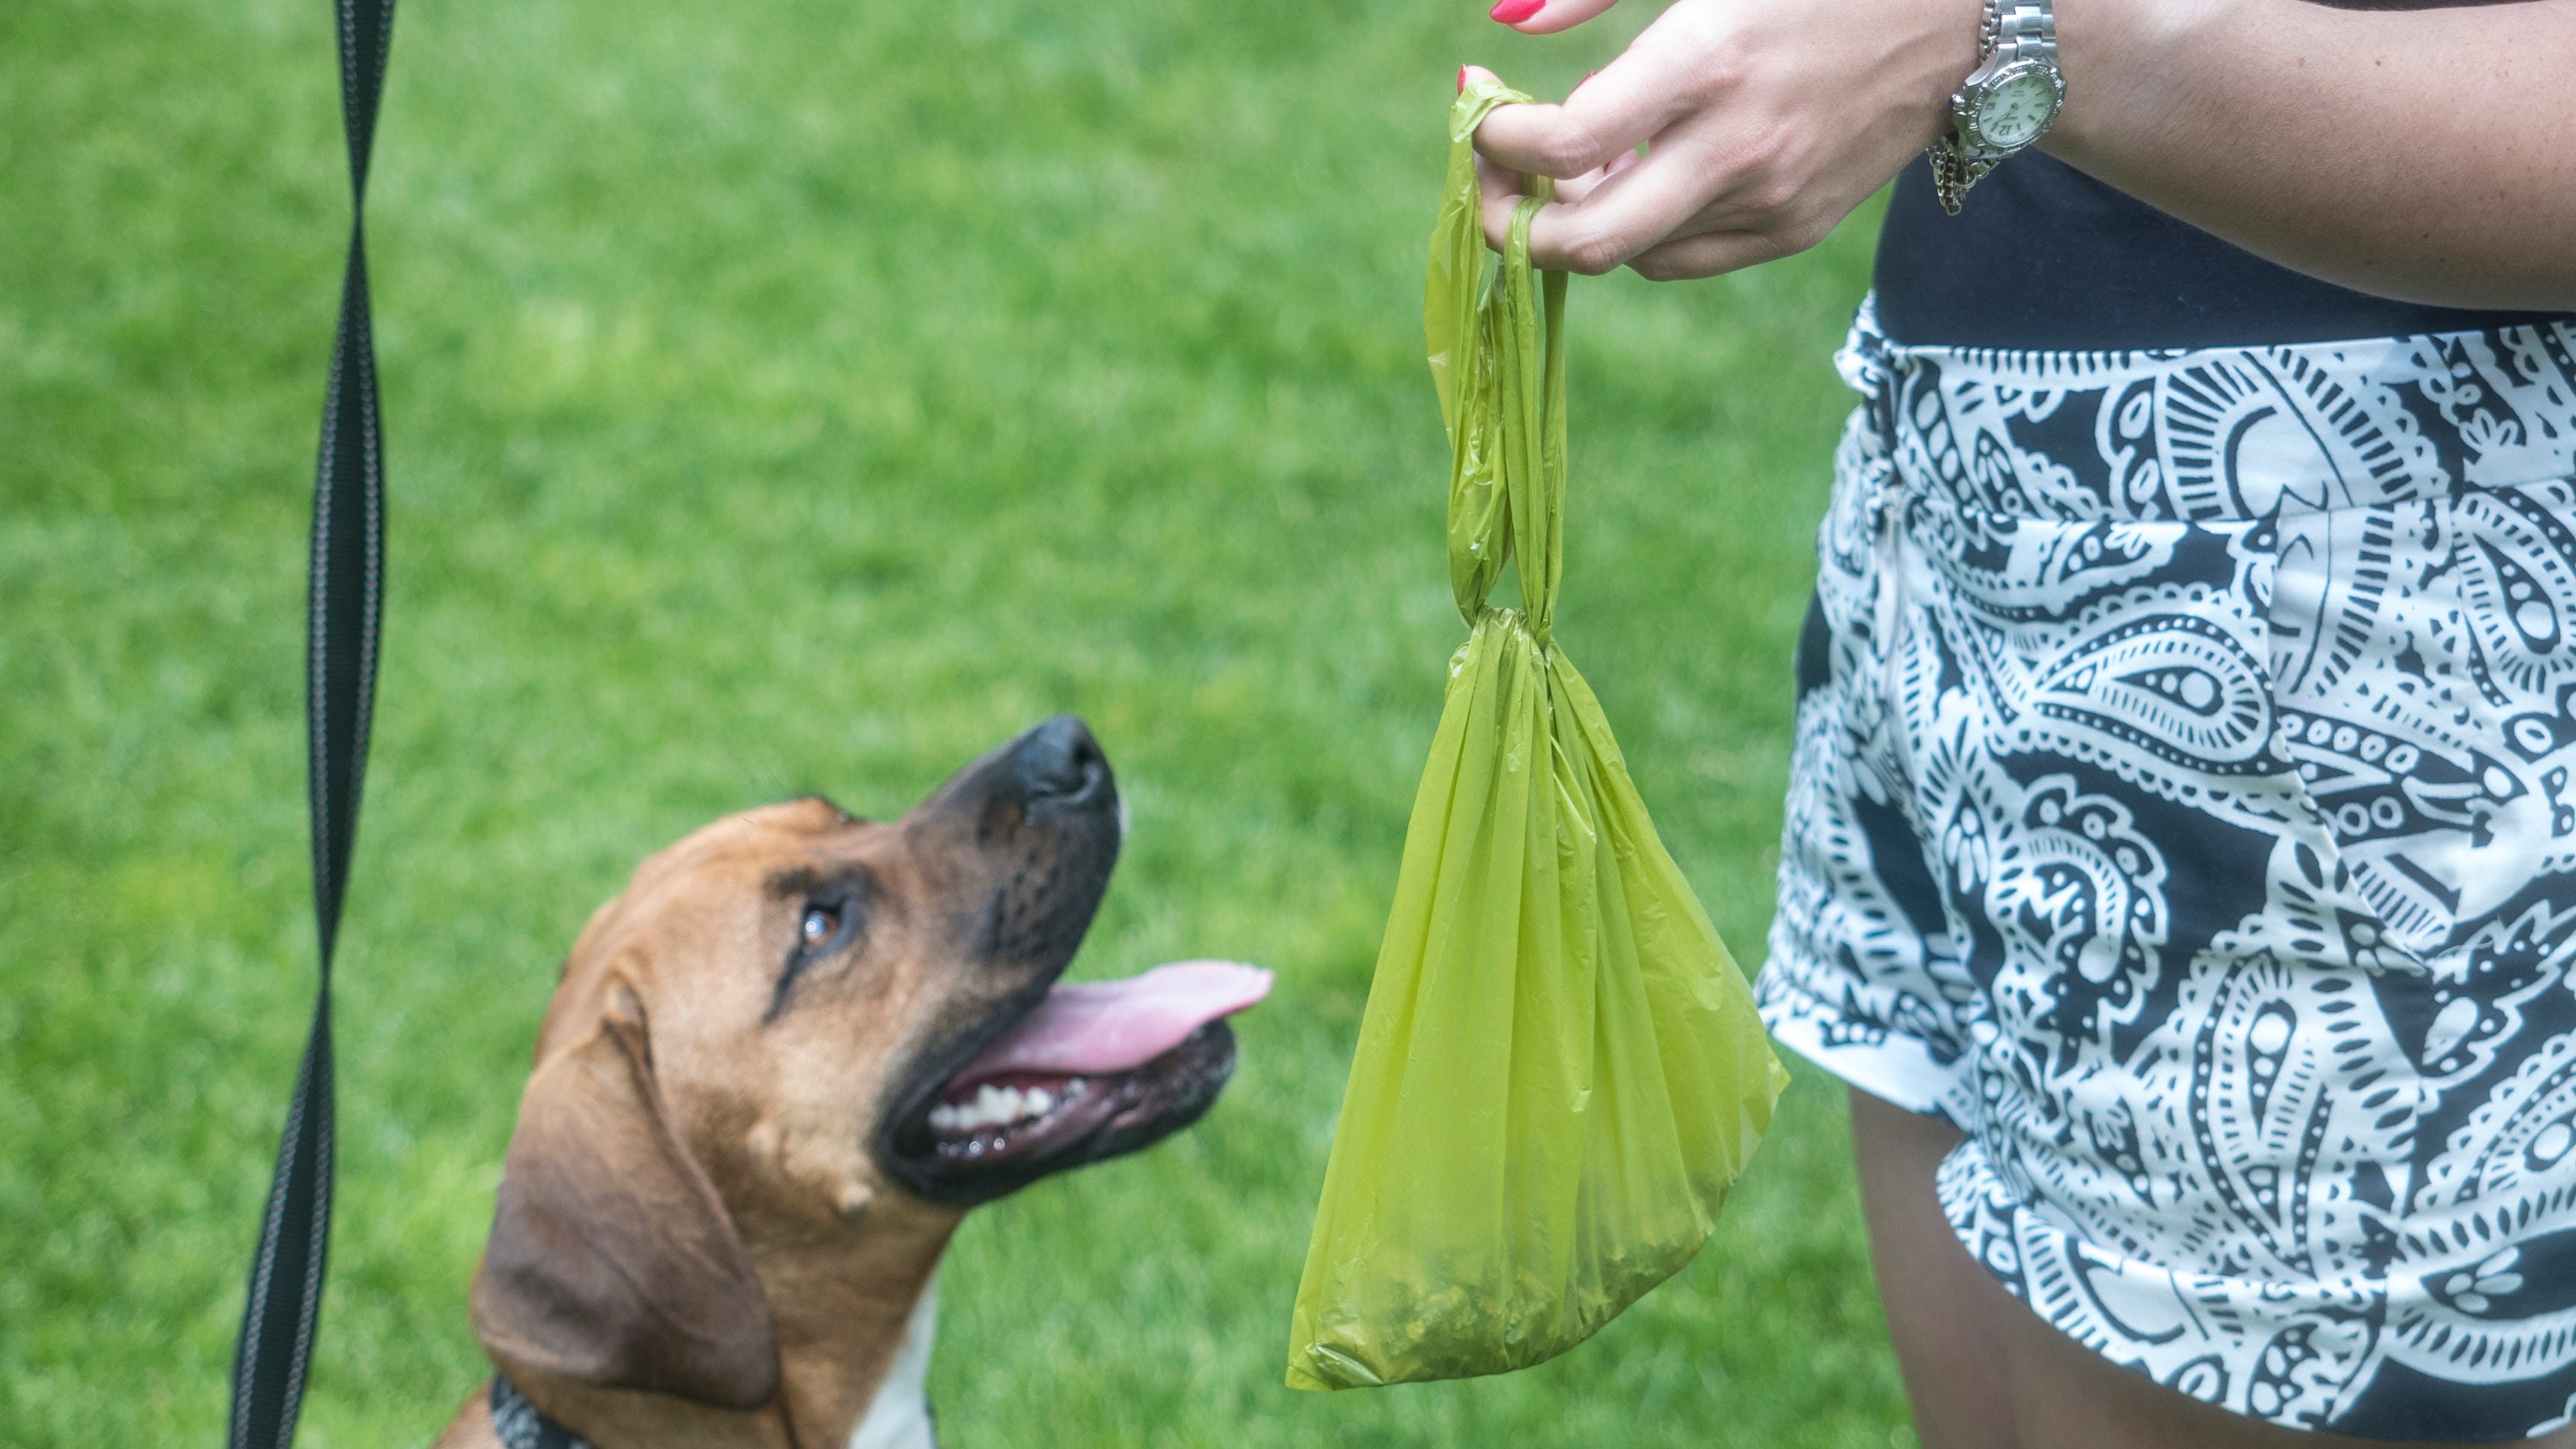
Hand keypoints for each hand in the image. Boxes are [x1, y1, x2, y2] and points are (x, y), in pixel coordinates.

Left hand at [1465, 0, 1983, 279]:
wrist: (1964, 15)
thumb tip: (1506, 26)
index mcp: (1711, 59)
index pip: (1563, 145)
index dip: (1496, 140)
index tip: (1483, 109)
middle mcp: (1739, 147)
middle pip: (1582, 244)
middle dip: (1510, 220)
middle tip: (1495, 172)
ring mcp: (1771, 201)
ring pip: (1625, 254)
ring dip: (1575, 218)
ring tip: (1578, 157)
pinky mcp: (1793, 229)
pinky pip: (1679, 258)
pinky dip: (1637, 229)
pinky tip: (1641, 172)